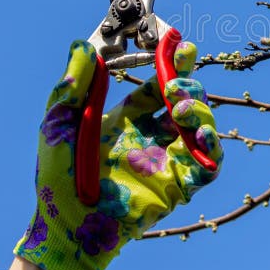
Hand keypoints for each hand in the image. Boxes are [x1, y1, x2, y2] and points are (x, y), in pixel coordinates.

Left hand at [15, 40, 222, 269]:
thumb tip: (82, 47)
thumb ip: (72, 85)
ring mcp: (168, 159)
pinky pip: (209, 165)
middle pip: (187, 100)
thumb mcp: (59, 123)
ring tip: (178, 108)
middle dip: (188, 83)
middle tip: (172, 82)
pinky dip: (213, 147)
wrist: (64, 223)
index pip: (159, 84)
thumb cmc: (56, 176)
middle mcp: (153, 135)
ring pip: (203, 126)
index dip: (172, 63)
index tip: (177, 45)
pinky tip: (200, 135)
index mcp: (129, 117)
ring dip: (199, 110)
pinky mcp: (179, 185)